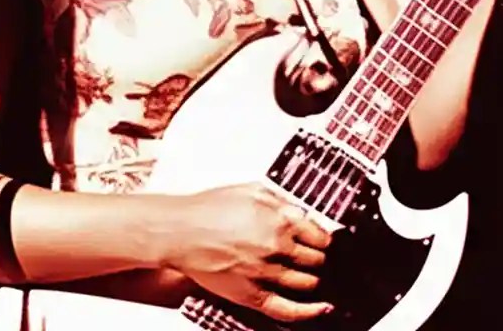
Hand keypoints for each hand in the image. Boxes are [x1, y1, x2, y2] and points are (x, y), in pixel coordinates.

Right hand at [162, 183, 333, 321]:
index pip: (320, 235)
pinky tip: (320, 307)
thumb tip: (302, 212)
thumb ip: (281, 201)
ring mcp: (265, 273)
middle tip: (314, 256)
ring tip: (309, 274)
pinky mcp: (251, 294)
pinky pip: (287, 309)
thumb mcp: (251, 190)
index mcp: (279, 220)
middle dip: (318, 257)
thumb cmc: (208, 209)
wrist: (178, 231)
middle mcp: (276, 247)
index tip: (323, 241)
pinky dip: (308, 311)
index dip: (324, 238)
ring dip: (312, 278)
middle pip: (317, 259)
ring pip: (307, 282)